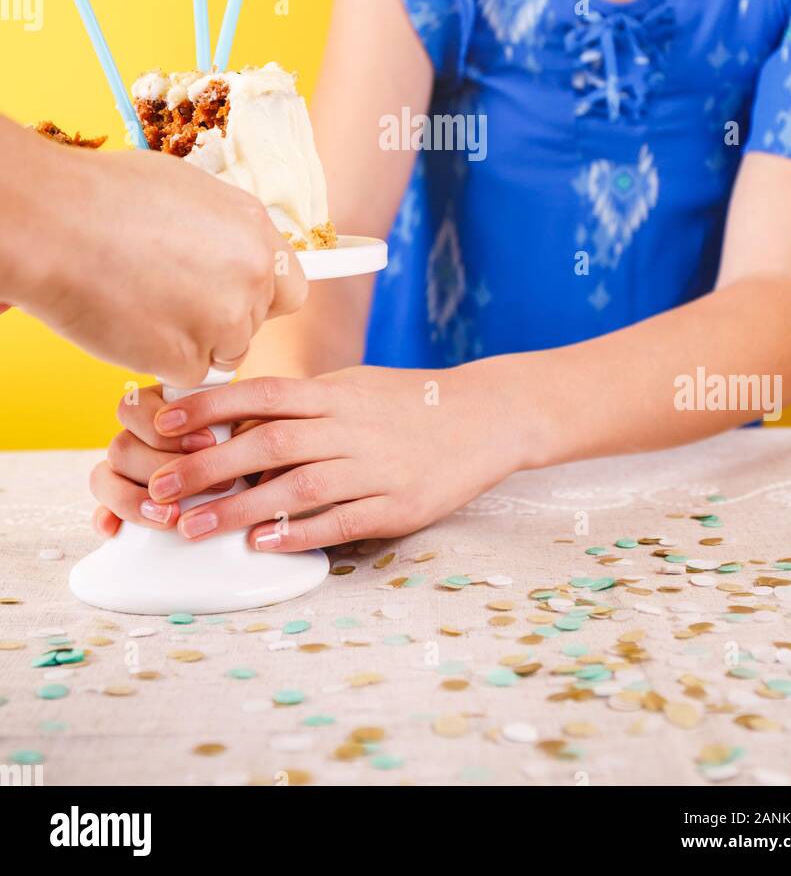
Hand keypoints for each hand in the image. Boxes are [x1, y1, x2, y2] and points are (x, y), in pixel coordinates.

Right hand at [5, 122, 307, 385]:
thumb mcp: (187, 192)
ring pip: (224, 353)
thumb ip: (223, 230)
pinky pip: (186, 373)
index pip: (289, 285)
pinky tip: (129, 323)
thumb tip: (230, 248)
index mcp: (255, 229)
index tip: (235, 300)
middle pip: (254, 323)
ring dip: (192, 343)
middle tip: (172, 302)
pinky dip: (159, 360)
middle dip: (221, 321)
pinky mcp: (188, 357)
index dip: (260, 296)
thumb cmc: (104, 197)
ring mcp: (224, 319)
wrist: (54, 223)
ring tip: (143, 305)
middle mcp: (251, 274)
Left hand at [91, 365, 532, 546]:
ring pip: (298, 488)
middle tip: (161, 491)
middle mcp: (351, 427)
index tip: (163, 423)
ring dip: (241, 510)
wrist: (488, 416)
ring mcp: (376, 467)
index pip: (264, 394)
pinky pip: (343, 520)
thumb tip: (238, 416)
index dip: (212, 406)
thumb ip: (302, 402)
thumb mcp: (355, 386)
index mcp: (336, 394)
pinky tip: (265, 545)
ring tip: (194, 529)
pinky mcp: (399, 504)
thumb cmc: (409, 402)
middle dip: (209, 467)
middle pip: (269, 445)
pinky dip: (302, 532)